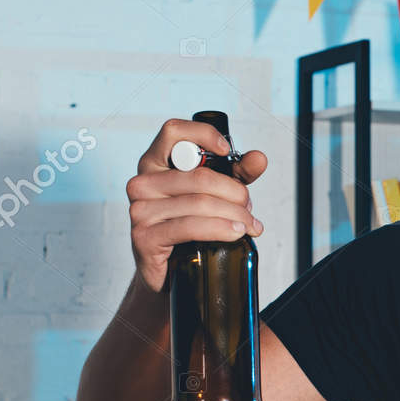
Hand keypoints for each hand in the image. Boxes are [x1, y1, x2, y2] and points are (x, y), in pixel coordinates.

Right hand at [126, 118, 268, 291]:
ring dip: (234, 214)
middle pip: (200, 176)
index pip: (173, 132)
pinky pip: (190, 227)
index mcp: (155, 162)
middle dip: (235, 193)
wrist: (168, 268)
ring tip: (249, 225)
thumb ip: (236, 173)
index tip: (227, 151)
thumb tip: (259, 158)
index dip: (203, 135)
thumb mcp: (215, 193)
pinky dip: (220, 229)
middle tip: (249, 207)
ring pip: (199, 203)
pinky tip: (236, 233)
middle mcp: (142, 182)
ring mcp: (140, 210)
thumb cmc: (187, 223)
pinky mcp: (144, 236)